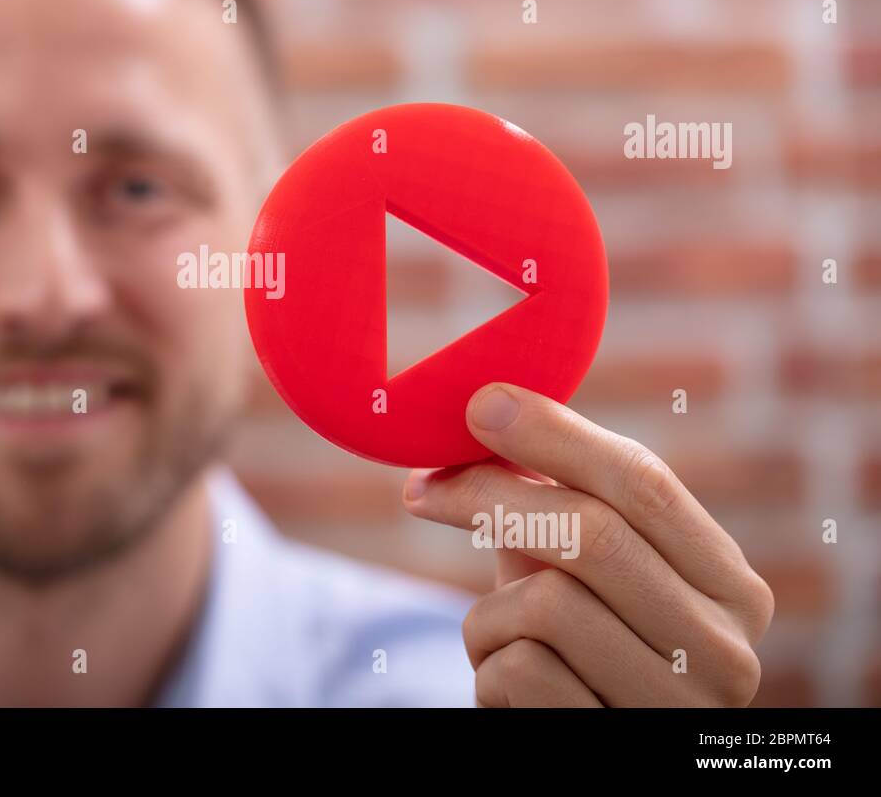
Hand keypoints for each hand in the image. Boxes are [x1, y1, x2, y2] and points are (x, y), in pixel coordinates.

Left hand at [402, 382, 773, 706]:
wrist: (580, 741)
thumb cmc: (579, 653)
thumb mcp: (583, 577)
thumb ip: (558, 503)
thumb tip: (492, 410)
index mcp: (729, 586)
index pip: (645, 483)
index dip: (555, 435)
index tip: (479, 405)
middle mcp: (724, 649)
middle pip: (594, 534)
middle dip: (491, 497)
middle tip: (422, 490)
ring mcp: (676, 708)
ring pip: (546, 604)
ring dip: (489, 615)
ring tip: (497, 640)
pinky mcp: (611, 747)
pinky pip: (519, 670)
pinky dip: (488, 669)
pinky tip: (508, 691)